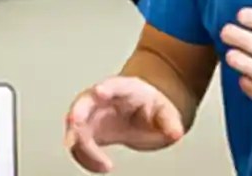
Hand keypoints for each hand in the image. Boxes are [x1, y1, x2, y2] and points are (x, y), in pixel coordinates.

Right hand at [64, 76, 184, 172]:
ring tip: (101, 164)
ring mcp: (91, 114)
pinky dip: (86, 158)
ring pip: (76, 126)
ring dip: (80, 144)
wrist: (142, 113)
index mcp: (124, 88)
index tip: (99, 91)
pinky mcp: (87, 131)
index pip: (113, 85)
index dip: (106, 88)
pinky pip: (79, 145)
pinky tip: (100, 167)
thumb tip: (176, 132)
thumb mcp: (165, 112)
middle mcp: (102, 98)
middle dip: (78, 112)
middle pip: (84, 102)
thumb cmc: (150, 107)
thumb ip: (170, 121)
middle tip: (75, 124)